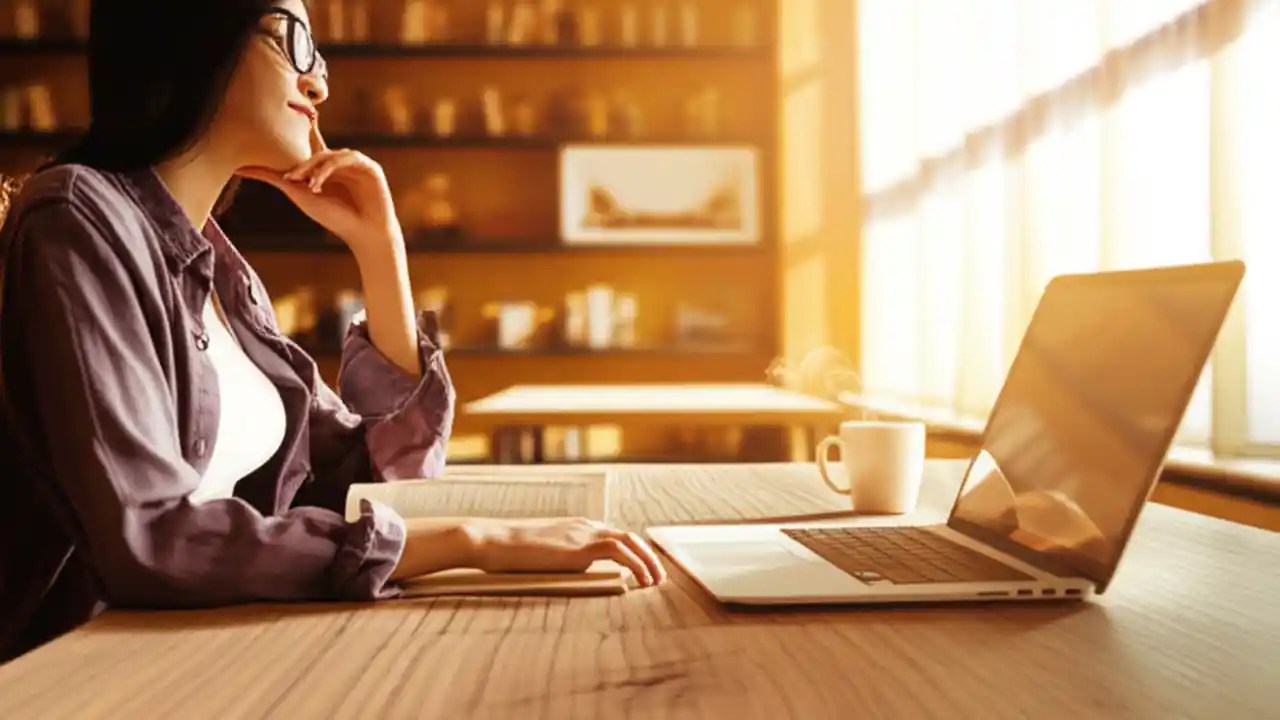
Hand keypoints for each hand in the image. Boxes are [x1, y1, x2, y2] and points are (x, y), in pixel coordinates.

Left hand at [236, 126, 399, 255]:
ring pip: (330, 155)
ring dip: (315, 169)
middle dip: (303, 164)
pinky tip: (320, 183)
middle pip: (317, 151)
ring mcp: (356, 163)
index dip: (299, 131)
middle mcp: (341, 162)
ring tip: (307, 187)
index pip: (310, 145)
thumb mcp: (298, 194)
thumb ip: (273, 178)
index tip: (285, 113)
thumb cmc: (335, 218)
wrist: (364, 234)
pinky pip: (346, 158)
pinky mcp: (369, 167)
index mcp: (326, 167)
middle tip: (290, 179)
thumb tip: (240, 167)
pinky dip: (330, 169)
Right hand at [473, 518, 667, 587]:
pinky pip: (619, 551)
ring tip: (656, 582)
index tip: (644, 569)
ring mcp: (583, 533)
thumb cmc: (510, 552)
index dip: (634, 552)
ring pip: (629, 541)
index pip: (615, 536)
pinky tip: (642, 582)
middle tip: (658, 576)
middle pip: (628, 536)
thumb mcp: (542, 555)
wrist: (494, 541)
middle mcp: (585, 526)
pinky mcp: (579, 547)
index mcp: (577, 527)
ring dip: (647, 561)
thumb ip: (562, 560)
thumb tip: (573, 573)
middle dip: (647, 556)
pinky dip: (636, 565)